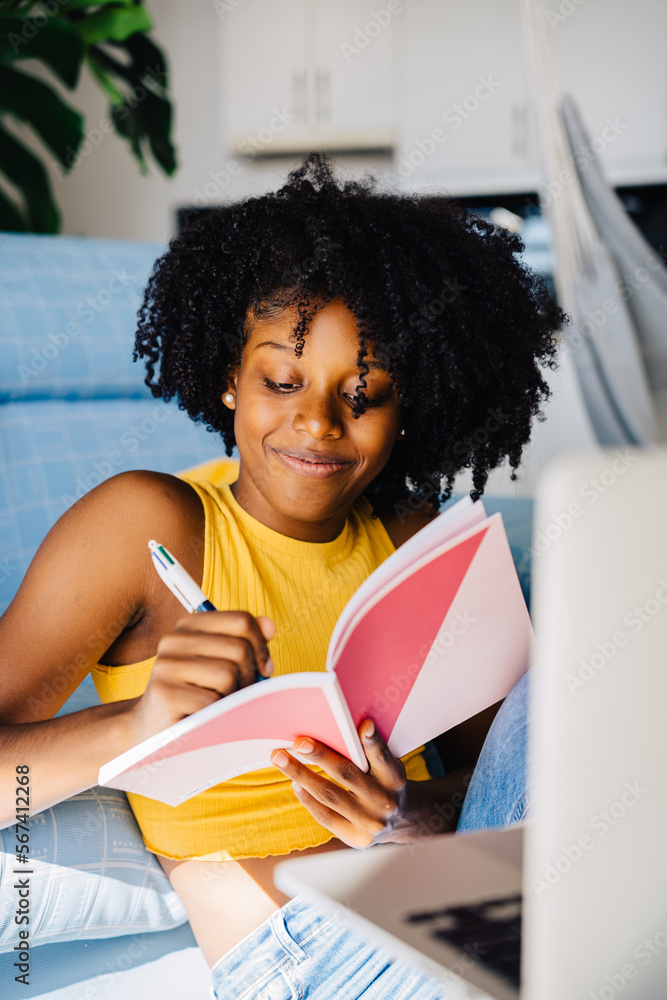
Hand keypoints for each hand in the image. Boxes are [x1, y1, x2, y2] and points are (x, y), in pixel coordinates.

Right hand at [129, 611, 275, 742]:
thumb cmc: (195, 693)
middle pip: (239, 649)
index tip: (262, 668)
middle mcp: (174, 639)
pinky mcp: (163, 693)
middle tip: (241, 693)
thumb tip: (269, 625)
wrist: (153, 728)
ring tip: (222, 703)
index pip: (242, 621)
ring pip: (228, 674)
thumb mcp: (221, 662)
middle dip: (250, 676)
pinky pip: (211, 700)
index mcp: (189, 625)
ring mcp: (166, 665)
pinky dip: (217, 713)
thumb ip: (246, 642)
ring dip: (233, 696)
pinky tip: (206, 715)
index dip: (260, 646)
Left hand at [270, 720, 420, 848]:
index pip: (382, 758)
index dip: (373, 743)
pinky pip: (325, 816)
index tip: (364, 725)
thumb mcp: (388, 765)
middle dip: (321, 756)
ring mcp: (369, 822)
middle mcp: (384, 801)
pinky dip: (308, 798)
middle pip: (347, 775)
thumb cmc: (387, 782)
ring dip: (301, 775)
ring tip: (280, 758)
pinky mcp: (355, 838)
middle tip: (299, 742)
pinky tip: (295, 783)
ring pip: (329, 795)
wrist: (404, 820)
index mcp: (395, 778)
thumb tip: (344, 728)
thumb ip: (371, 752)